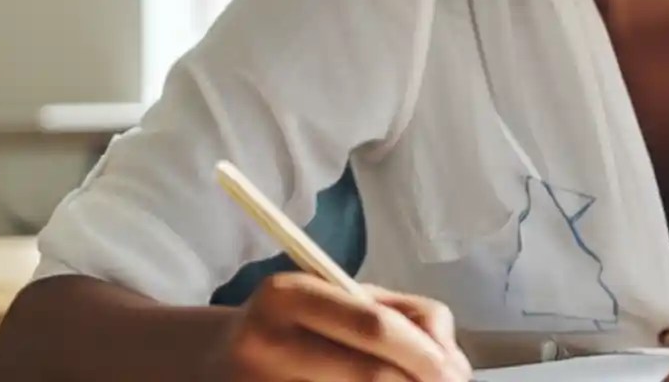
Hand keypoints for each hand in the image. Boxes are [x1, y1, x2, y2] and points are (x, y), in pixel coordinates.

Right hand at [209, 272, 472, 381]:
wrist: (213, 362)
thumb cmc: (300, 326)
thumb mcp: (345, 300)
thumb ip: (407, 316)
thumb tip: (454, 364)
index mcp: (288, 294)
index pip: (374, 327)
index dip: (424, 355)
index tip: (454, 370)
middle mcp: (264, 342)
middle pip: (370, 378)